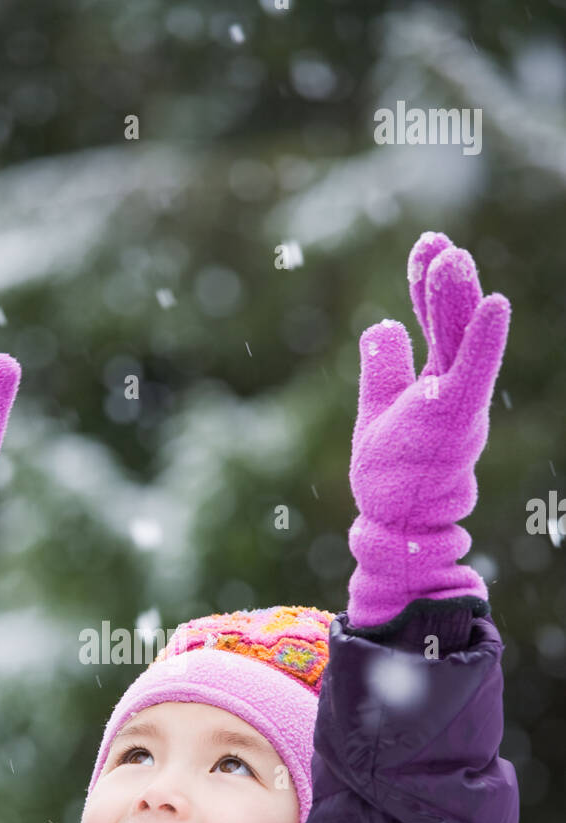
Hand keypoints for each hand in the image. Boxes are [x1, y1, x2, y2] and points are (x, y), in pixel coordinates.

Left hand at [347, 231, 510, 627]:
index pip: (436, 323)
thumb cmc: (392, 478)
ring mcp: (457, 406)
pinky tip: (494, 304)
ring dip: (457, 299)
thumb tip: (383, 324)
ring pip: (460, 343)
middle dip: (446, 282)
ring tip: (453, 258)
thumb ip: (384, 369)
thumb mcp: (378, 410)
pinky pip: (473, 377)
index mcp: (438, 383)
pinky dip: (483, 342)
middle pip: (452, 325)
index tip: (426, 245)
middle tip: (436, 242)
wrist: (395, 529)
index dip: (429, 285)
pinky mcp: (454, 424)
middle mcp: (454, 390)